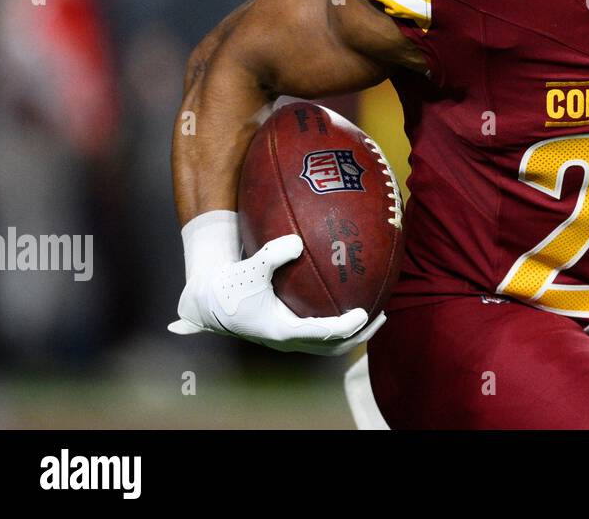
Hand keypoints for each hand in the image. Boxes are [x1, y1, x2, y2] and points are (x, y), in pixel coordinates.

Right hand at [169, 211, 384, 355]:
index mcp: (281, 331)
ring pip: (328, 345)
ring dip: (352, 334)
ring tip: (374, 315)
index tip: (364, 313)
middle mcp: (288, 340)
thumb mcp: (249, 269)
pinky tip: (349, 302)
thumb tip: (297, 241)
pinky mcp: (288, 332)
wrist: (208, 303)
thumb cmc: (230, 286)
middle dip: (359, 336)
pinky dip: (339, 325)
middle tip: (380, 317)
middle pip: (333, 347)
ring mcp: (289, 339)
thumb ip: (272, 255)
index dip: (346, 327)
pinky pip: (320, 333)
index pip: (322, 334)